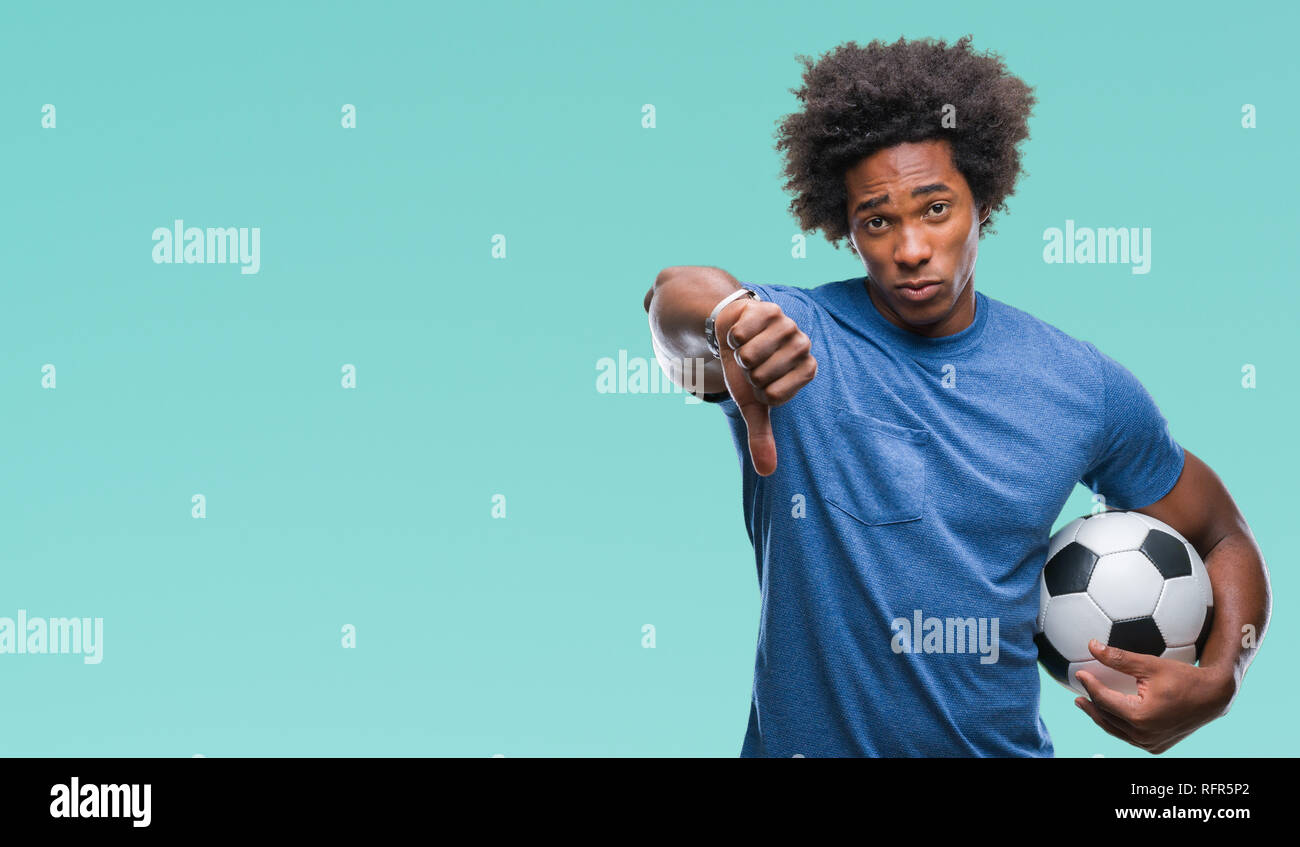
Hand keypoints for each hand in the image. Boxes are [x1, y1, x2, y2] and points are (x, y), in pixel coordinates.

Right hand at [713, 297, 816, 475]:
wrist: (734, 332)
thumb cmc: (748, 371)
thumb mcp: (753, 405)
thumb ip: (763, 437)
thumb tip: (767, 472)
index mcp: (807, 370)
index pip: (773, 395)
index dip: (757, 391)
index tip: (761, 381)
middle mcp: (804, 346)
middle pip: (760, 375)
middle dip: (747, 372)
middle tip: (752, 362)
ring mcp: (788, 325)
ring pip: (749, 355)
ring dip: (739, 353)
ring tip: (747, 346)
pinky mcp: (768, 308)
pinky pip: (740, 334)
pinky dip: (732, 336)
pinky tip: (741, 331)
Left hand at [1074, 639, 1234, 753]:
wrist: (1214, 697)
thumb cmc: (1185, 677)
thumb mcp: (1150, 664)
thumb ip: (1119, 657)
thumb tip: (1092, 645)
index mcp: (1140, 716)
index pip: (1104, 700)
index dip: (1089, 686)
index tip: (1079, 673)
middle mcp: (1144, 735)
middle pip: (1107, 718)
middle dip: (1090, 705)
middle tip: (1077, 694)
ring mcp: (1151, 743)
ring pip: (1116, 731)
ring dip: (1101, 717)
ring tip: (1087, 704)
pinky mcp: (1157, 746)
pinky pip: (1130, 736)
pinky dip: (1118, 725)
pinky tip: (1111, 713)